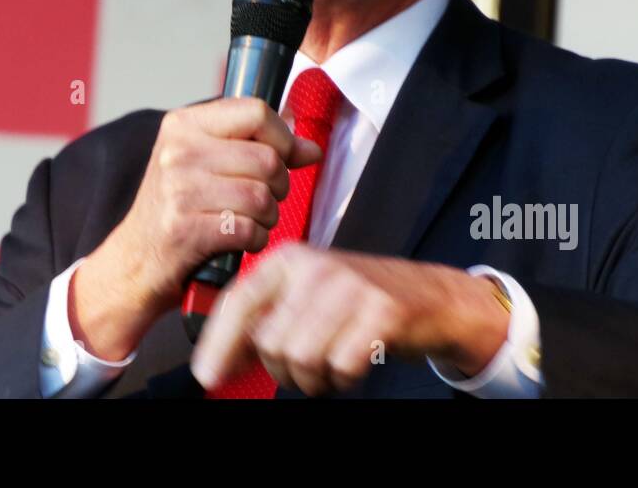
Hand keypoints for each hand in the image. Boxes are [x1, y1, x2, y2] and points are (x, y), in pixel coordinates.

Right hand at [70, 98, 321, 358]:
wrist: (133, 261)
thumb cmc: (176, 208)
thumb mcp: (204, 162)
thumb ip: (256, 146)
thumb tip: (310, 147)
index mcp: (183, 124)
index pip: (256, 112)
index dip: (283, 137)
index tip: (284, 156)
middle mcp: (178, 151)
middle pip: (267, 159)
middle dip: (278, 185)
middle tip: (262, 198)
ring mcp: (178, 190)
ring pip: (262, 196)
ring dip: (268, 216)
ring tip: (250, 220)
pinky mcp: (184, 229)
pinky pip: (249, 230)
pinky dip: (255, 240)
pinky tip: (239, 240)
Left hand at [189, 244, 509, 395]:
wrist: (430, 296)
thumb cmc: (360, 300)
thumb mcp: (307, 296)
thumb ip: (265, 320)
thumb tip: (220, 358)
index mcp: (289, 259)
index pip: (238, 302)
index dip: (218, 344)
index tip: (207, 376)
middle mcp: (316, 267)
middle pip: (270, 342)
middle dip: (284, 369)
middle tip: (308, 366)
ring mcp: (351, 287)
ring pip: (301, 357)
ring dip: (315, 378)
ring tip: (333, 363)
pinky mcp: (382, 311)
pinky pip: (341, 365)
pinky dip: (345, 377)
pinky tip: (356, 360)